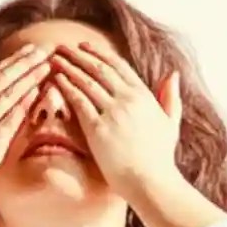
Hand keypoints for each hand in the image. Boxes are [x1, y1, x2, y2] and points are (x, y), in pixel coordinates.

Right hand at [0, 44, 50, 202]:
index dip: (7, 63)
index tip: (24, 52)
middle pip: (0, 80)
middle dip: (23, 63)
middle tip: (42, 50)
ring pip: (8, 95)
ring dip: (28, 78)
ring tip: (46, 66)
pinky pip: (11, 120)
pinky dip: (24, 104)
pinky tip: (38, 92)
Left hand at [49, 42, 183, 194]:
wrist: (151, 181)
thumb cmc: (160, 157)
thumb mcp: (170, 122)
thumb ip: (170, 97)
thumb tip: (173, 74)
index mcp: (144, 95)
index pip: (118, 65)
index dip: (99, 53)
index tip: (84, 46)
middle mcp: (127, 99)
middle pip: (99, 68)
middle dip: (79, 55)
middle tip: (62, 46)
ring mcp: (112, 112)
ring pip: (86, 81)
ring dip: (68, 66)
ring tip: (53, 58)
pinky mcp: (98, 128)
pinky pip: (79, 101)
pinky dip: (66, 86)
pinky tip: (56, 78)